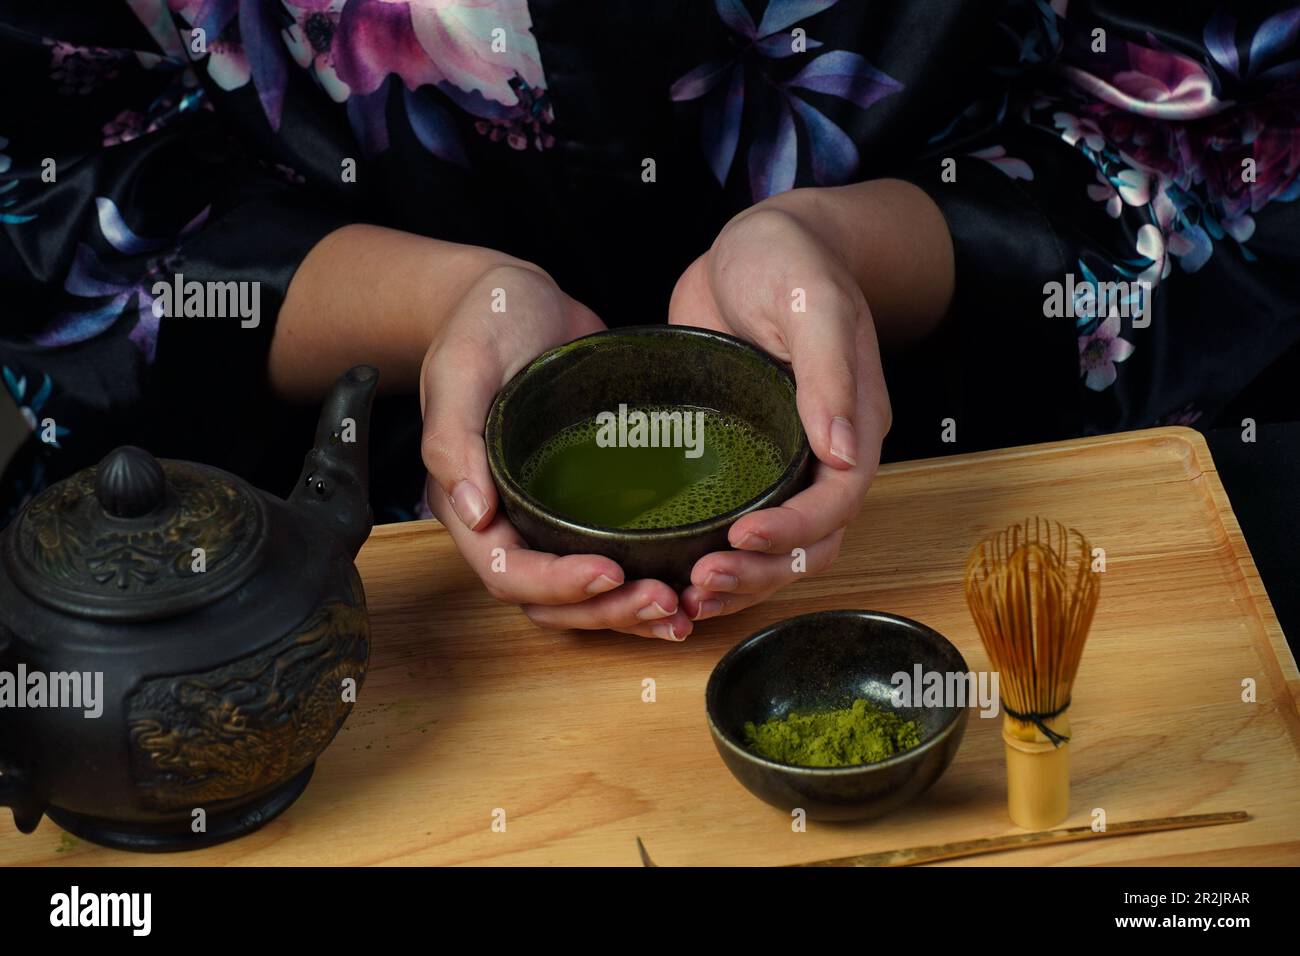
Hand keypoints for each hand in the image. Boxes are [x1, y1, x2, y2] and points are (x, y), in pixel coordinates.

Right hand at [421, 264, 695, 640]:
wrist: (522, 297)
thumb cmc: (482, 324)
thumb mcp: (462, 370)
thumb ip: (456, 441)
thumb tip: (474, 514)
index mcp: (471, 502)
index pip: (508, 570)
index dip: (556, 584)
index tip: (609, 573)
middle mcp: (509, 519)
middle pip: (552, 598)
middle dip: (607, 610)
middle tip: (665, 602)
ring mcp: (552, 513)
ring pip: (587, 590)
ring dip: (631, 608)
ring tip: (683, 607)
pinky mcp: (591, 500)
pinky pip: (617, 553)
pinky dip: (650, 574)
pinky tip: (691, 580)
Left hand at [667, 198, 891, 620]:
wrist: (750, 244)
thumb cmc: (788, 258)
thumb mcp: (810, 302)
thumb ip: (829, 372)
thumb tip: (842, 451)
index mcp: (854, 423)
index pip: (837, 501)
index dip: (796, 531)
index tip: (740, 537)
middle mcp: (822, 452)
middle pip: (810, 542)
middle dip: (762, 572)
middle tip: (701, 581)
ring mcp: (780, 460)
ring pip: (775, 548)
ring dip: (738, 580)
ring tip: (686, 595)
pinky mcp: (739, 458)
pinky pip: (735, 522)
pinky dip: (713, 554)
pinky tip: (674, 572)